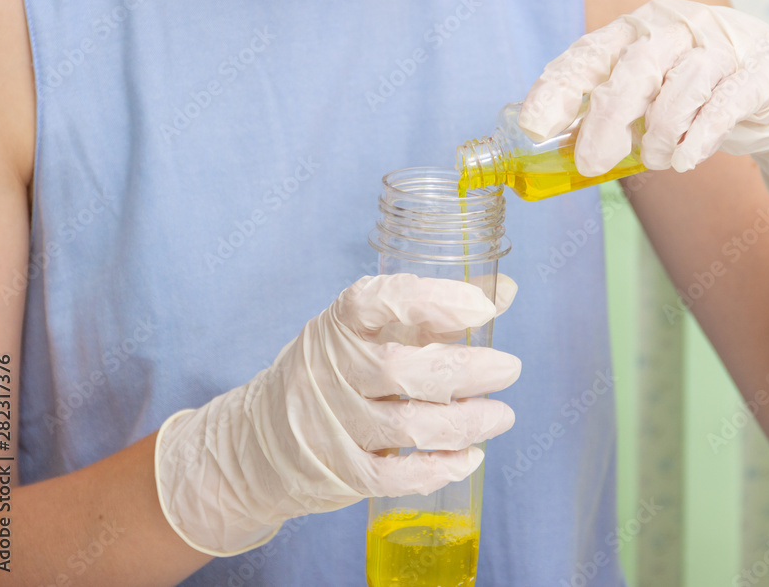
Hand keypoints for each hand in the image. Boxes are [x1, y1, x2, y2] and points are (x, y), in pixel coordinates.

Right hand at [154, 274, 520, 555]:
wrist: (259, 444)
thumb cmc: (333, 375)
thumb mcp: (369, 333)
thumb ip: (435, 312)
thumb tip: (504, 291)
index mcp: (337, 325)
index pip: (375, 301)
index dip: (433, 298)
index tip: (481, 305)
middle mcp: (330, 371)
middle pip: (401, 369)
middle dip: (466, 369)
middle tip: (509, 368)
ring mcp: (332, 425)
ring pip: (407, 426)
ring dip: (465, 422)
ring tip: (502, 415)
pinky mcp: (340, 472)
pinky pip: (396, 477)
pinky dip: (439, 468)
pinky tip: (470, 456)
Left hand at [518, 0, 768, 224]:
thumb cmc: (705, 97)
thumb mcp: (651, 99)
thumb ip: (612, 115)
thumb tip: (562, 151)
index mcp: (640, 29)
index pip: (590, 54)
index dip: (558, 89)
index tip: (534, 126)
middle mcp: (679, 27)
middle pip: (632, 69)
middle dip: (605, 124)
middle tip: (592, 165)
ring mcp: (723, 47)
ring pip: (679, 86)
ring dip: (659, 135)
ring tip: (656, 160)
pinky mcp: (762, 73)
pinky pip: (725, 103)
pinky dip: (699, 137)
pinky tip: (684, 160)